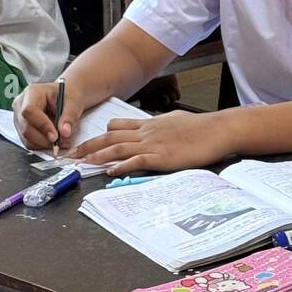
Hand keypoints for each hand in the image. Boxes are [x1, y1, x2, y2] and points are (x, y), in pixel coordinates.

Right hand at [14, 81, 85, 154]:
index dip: (42, 125)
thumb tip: (64, 133)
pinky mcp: (22, 129)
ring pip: (26, 138)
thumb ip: (70, 117)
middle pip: (26, 127)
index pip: (30, 111)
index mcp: (32, 93)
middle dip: (45, 139)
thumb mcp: (74, 102)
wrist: (67, 96)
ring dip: (45, 143)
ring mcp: (19, 118)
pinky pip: (29, 142)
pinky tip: (54, 139)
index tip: (56, 136)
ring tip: (61, 140)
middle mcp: (21, 105)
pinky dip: (43, 145)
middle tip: (63, 142)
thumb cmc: (69, 95)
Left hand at [69, 110, 228, 174]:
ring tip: (84, 163)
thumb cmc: (202, 127)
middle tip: (73, 154)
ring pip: (119, 148)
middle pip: (111, 137)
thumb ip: (162, 126)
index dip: (100, 134)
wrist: (218, 130)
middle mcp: (147, 132)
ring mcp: (154, 144)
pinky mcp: (162, 156)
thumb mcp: (176, 121)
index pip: (118, 126)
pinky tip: (111, 171)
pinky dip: (122, 165)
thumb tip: (157, 129)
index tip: (87, 142)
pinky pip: (137, 160)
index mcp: (150, 124)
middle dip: (90, 145)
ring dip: (99, 155)